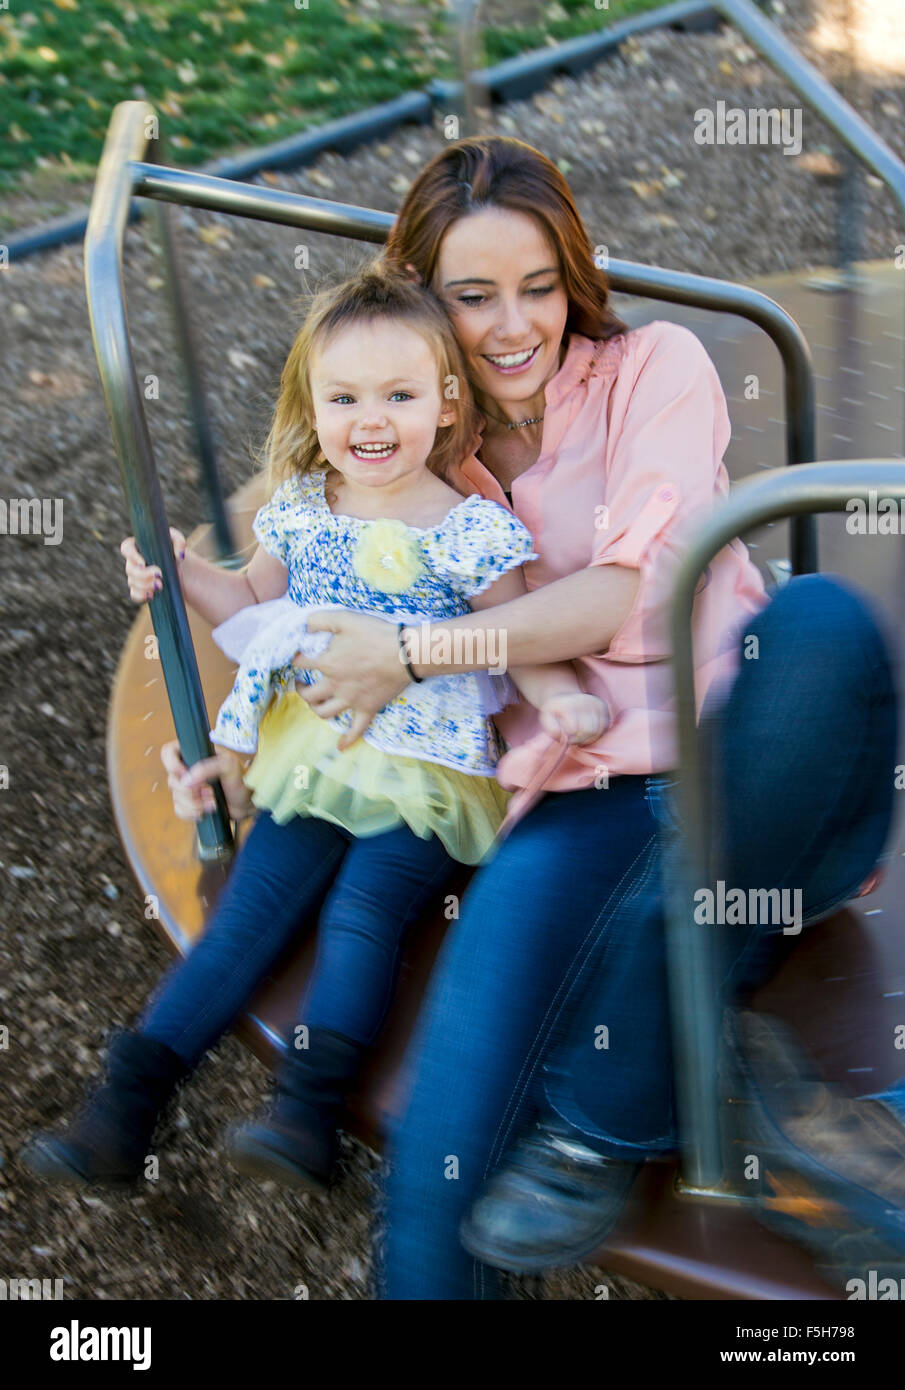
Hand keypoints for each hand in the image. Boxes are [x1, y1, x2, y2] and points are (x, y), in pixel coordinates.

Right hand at [120, 528, 186, 602]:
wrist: (181, 570)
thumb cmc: (175, 551)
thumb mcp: (178, 543)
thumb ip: (179, 542)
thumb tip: (180, 555)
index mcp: (138, 546)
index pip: (126, 548)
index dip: (131, 556)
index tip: (143, 563)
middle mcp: (134, 562)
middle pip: (130, 568)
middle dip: (143, 574)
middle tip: (159, 575)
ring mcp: (136, 577)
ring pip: (132, 582)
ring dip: (145, 585)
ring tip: (160, 586)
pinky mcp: (141, 590)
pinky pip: (135, 595)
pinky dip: (141, 596)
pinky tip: (151, 596)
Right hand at [160, 740, 253, 822]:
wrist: (248, 802)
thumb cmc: (242, 779)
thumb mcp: (229, 766)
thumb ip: (208, 767)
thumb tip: (186, 780)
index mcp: (196, 754)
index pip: (168, 752)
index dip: (171, 765)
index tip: (185, 774)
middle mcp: (189, 769)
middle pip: (172, 780)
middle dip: (190, 791)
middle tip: (209, 792)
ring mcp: (189, 788)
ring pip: (175, 798)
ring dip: (194, 804)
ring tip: (213, 802)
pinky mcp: (191, 804)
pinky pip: (179, 810)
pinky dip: (191, 813)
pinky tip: (206, 811)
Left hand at [291, 610, 408, 750]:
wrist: (406, 653)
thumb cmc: (375, 634)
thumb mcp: (344, 618)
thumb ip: (319, 619)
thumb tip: (303, 625)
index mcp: (327, 664)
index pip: (300, 663)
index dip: (294, 659)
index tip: (296, 656)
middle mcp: (335, 685)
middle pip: (308, 694)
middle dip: (300, 689)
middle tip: (300, 683)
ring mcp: (351, 700)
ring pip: (325, 713)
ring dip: (316, 709)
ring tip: (314, 703)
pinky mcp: (367, 709)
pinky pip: (356, 729)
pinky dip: (347, 739)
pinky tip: (340, 747)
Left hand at [538, 692, 609, 745]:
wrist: (565, 695)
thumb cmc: (555, 711)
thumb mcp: (546, 718)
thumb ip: (551, 729)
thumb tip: (564, 737)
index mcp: (569, 703)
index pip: (575, 729)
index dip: (570, 737)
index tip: (565, 736)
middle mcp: (585, 700)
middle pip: (590, 730)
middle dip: (581, 739)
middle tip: (573, 738)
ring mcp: (597, 703)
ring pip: (598, 731)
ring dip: (588, 738)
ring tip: (579, 734)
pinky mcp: (605, 707)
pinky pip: (605, 728)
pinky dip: (596, 734)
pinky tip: (587, 731)